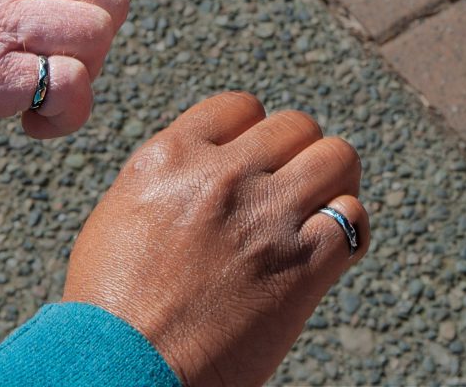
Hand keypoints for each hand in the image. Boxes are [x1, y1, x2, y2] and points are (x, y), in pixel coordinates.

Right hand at [63, 92, 368, 386]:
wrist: (120, 374)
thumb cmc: (112, 304)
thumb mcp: (125, 210)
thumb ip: (174, 173)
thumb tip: (217, 157)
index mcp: (172, 156)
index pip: (242, 105)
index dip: (256, 130)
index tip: (257, 158)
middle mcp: (222, 175)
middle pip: (296, 125)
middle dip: (299, 150)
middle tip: (294, 181)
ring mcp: (266, 217)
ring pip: (337, 157)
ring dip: (336, 177)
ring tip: (325, 200)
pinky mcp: (302, 266)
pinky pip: (353, 218)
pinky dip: (350, 228)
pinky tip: (334, 245)